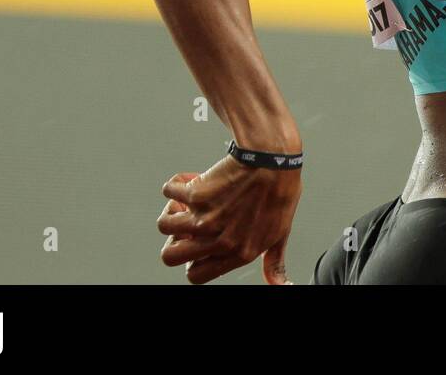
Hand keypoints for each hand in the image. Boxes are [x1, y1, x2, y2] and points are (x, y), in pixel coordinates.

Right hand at [156, 155, 301, 284]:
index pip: (196, 276)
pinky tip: (189, 179)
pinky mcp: (198, 195)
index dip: (191, 260)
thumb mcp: (280, 232)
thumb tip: (281, 286)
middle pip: (170, 256)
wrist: (274, 159)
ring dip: (170, 210)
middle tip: (184, 223)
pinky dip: (175, 184)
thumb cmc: (280, 192)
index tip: (197, 244)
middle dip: (173, 240)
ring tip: (184, 200)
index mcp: (239, 253)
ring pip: (164, 225)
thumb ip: (274, 262)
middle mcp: (220, 240)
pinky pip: (169, 192)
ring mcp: (207, 218)